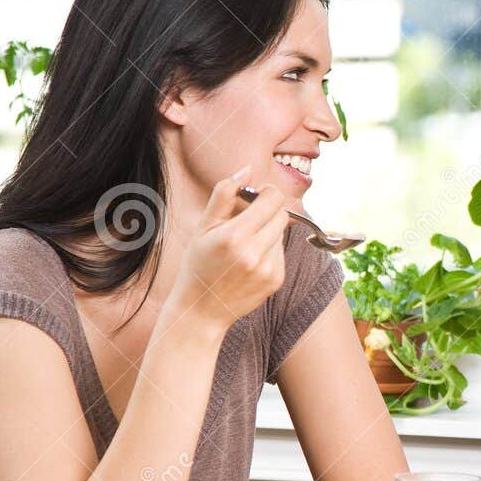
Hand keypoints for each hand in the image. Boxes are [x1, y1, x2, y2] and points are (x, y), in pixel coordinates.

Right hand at [168, 167, 289, 332]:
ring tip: (244, 245)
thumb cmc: (198, 264)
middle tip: (247, 220)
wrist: (201, 310)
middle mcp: (254, 254)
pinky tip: (249, 262)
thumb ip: (224, 194)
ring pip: (282, 234)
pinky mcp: (276, 281)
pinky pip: (281, 253)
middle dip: (268, 212)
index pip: (273, 199)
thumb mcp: (203, 227)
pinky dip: (269, 251)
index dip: (267, 193)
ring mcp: (268, 269)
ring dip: (268, 232)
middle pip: (282, 215)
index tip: (256, 196)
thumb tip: (246, 170)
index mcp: (234, 236)